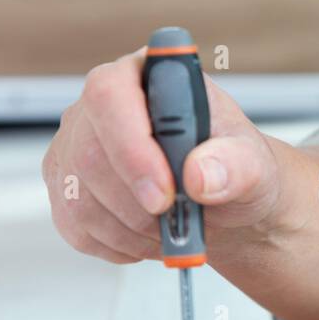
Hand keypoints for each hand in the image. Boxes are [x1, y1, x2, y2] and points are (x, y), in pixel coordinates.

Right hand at [42, 50, 281, 264]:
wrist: (218, 200)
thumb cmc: (231, 166)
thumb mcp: (254, 163)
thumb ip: (237, 164)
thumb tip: (199, 174)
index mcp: (146, 75)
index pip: (110, 95)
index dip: (131, 147)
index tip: (165, 193)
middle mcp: (99, 105)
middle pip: (88, 155)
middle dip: (137, 205)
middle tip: (177, 219)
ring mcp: (73, 145)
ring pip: (78, 199)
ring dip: (131, 230)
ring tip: (169, 228)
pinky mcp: (64, 187)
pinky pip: (73, 226)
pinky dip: (116, 244)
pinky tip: (146, 235)